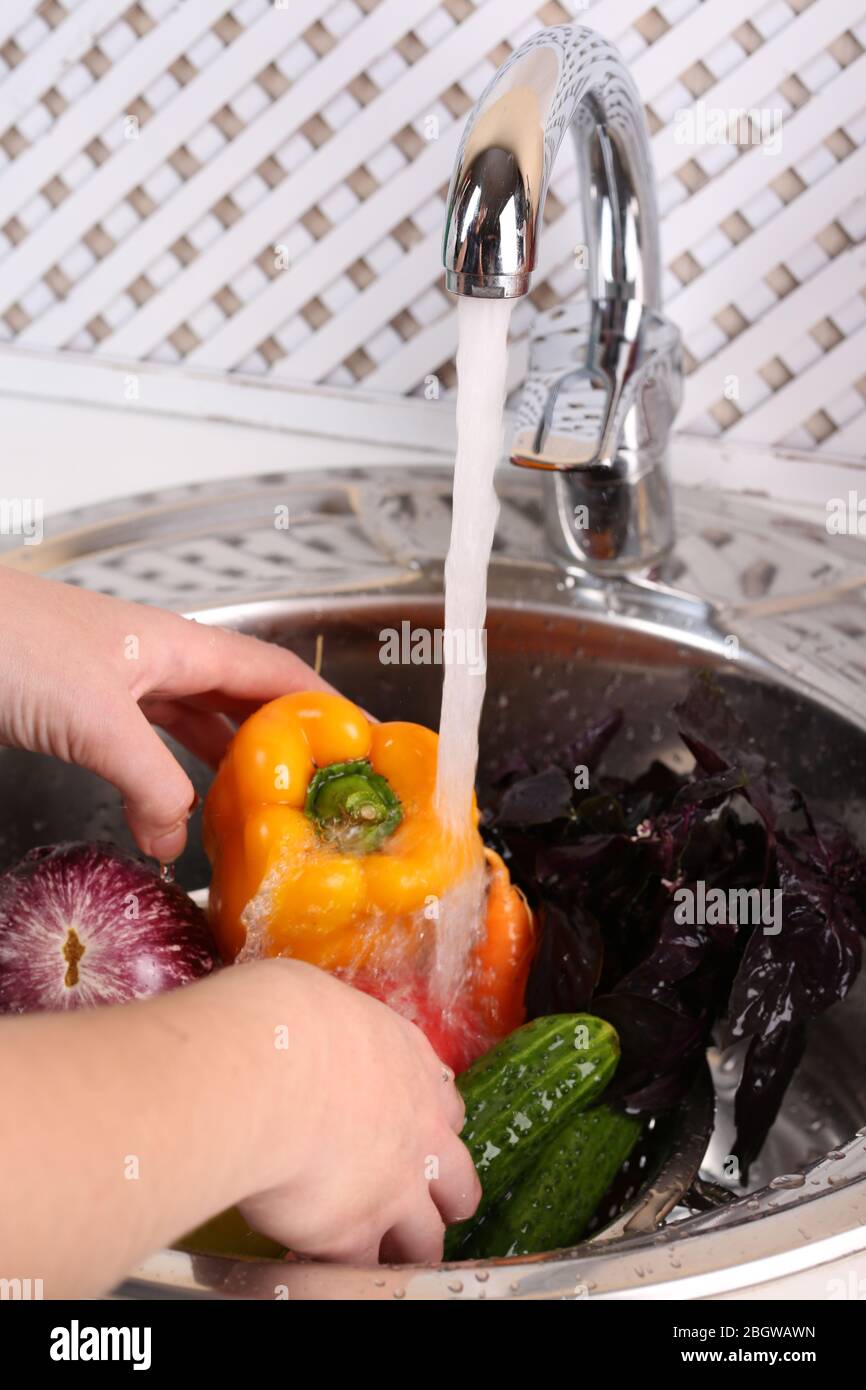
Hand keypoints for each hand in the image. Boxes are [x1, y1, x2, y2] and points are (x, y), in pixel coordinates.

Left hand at [0, 568, 329, 860]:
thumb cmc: (8, 643)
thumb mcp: (96, 718)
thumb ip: (151, 782)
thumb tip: (181, 839)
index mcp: (179, 645)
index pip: (276, 671)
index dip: (327, 705)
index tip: (367, 747)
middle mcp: (157, 662)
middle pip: (242, 703)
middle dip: (284, 746)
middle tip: (318, 798)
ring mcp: (118, 687)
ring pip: (193, 729)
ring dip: (225, 769)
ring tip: (261, 815)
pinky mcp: (80, 713)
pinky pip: (144, 751)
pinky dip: (164, 784)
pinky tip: (170, 816)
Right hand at [237, 960, 480, 1264]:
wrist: (272, 1067)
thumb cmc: (289, 1021)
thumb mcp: (328, 1004)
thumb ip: (337, 1031)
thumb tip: (306, 1021)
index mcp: (415, 1069)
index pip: (445, 1108)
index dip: (434, 1128)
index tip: (422, 1135)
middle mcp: (419, 1133)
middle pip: (458, 1183)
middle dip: (447, 1199)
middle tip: (433, 1209)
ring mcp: (395, 1190)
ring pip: (424, 1240)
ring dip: (409, 1248)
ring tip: (393, 1258)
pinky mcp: (354, 1235)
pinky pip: (361, 1269)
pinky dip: (344, 1269)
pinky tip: (322, 1261)